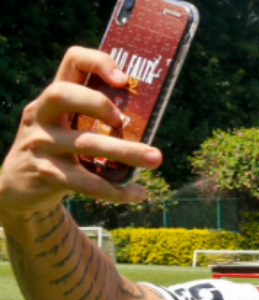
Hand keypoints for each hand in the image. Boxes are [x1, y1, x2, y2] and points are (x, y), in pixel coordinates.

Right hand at [0, 47, 161, 213]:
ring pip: (84, 143)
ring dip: (125, 151)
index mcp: (53, 97)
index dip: (98, 62)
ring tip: (155, 159)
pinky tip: (137, 193)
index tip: (124, 79)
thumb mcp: (65, 126)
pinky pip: (86, 182)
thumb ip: (93, 118)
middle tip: (122, 120)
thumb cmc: (57, 150)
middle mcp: (42, 115)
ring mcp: (41, 143)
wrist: (19, 186)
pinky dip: (115, 190)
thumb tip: (149, 121)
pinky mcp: (47, 173)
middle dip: (98, 103)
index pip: (72, 61)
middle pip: (63, 94)